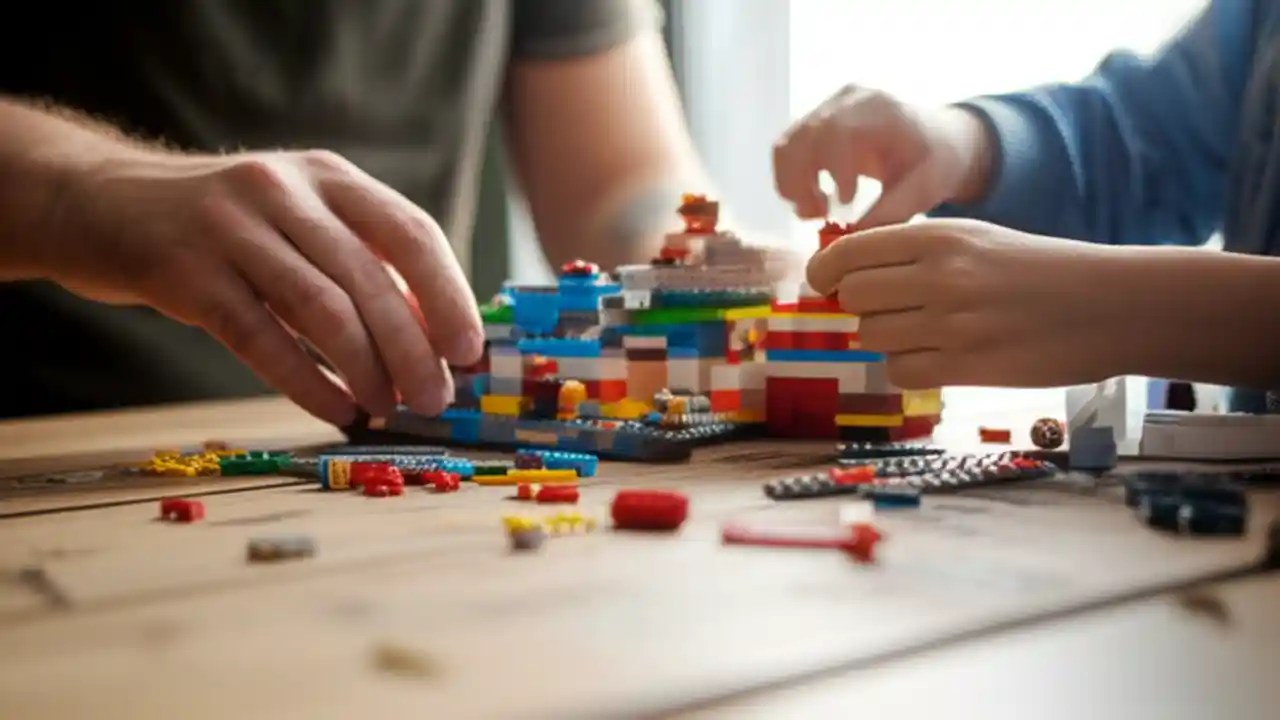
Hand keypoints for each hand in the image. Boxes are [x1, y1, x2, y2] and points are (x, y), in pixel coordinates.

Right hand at [44, 149, 483, 425]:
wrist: (101, 203)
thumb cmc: (224, 226)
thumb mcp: (297, 217)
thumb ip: (360, 261)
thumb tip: (435, 334)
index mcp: (328, 175)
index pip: (411, 232)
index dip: (448, 295)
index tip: (469, 350)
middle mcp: (284, 190)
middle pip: (369, 280)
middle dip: (412, 349)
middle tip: (435, 398)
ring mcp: (231, 227)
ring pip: (321, 309)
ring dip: (367, 369)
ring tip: (390, 408)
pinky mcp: (185, 272)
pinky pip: (261, 338)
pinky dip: (307, 383)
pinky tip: (336, 410)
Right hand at [772, 85, 992, 227]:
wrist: (938, 137)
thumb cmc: (937, 160)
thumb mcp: (927, 185)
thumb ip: (894, 210)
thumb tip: (852, 239)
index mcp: (879, 107)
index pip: (838, 130)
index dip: (833, 167)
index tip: (845, 202)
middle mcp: (846, 100)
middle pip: (804, 136)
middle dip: (804, 183)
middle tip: (820, 216)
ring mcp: (825, 110)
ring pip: (786, 145)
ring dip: (790, 185)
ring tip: (814, 213)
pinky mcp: (813, 125)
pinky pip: (786, 151)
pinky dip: (789, 181)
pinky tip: (811, 201)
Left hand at [806, 219, 1121, 388]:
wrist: (1107, 306)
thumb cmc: (1039, 270)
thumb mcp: (976, 240)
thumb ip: (915, 252)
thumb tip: (847, 273)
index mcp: (939, 238)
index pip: (848, 254)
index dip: (826, 272)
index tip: (826, 283)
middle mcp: (939, 277)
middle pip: (853, 297)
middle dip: (858, 306)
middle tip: (887, 309)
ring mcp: (951, 324)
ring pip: (872, 335)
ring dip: (886, 337)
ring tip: (925, 331)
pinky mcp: (966, 366)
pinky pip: (899, 371)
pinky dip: (907, 367)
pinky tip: (937, 356)